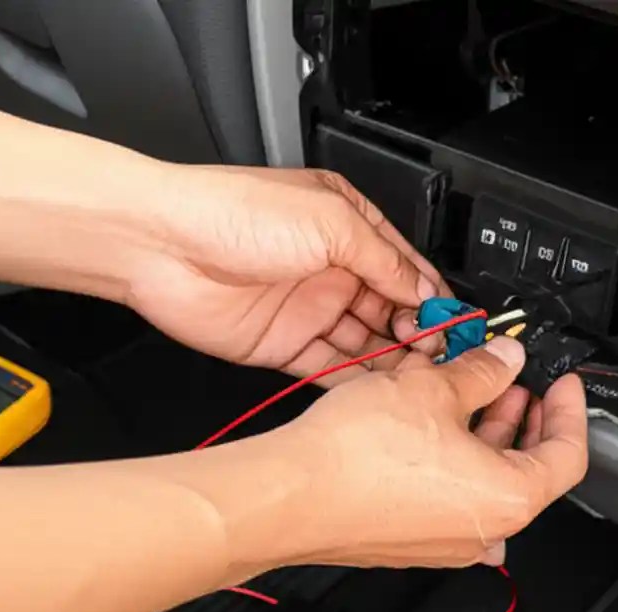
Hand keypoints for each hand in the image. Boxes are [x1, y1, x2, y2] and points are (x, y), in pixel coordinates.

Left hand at [127, 165, 450, 383]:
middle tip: (441, 358)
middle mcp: (330, 266)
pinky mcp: (282, 345)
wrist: (160, 245)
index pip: (406, 268)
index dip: (433, 297)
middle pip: (392, 310)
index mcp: (348, 226)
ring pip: (365, 344)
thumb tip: (424, 288)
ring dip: (392, 361)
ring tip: (417, 380)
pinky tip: (378, 391)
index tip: (457, 325)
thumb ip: (384, 261)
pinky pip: (329, 369)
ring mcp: (307, 307)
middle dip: (419, 333)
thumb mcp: (331, 223)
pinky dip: (354, 381)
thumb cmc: (233, 213)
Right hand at [198, 337, 588, 572]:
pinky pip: (446, 496)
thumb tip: (503, 360)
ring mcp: (442, 542)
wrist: (288, 495)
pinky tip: (425, 423)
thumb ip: (482, 371)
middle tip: (510, 378)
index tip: (562, 385)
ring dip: (482, 434)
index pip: (568, 456)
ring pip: (483, 482)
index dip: (570, 410)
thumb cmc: (356, 456)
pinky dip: (449, 459)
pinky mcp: (406, 541)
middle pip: (526, 470)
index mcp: (509, 499)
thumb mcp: (433, 388)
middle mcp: (482, 531)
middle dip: (520, 416)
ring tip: (463, 388)